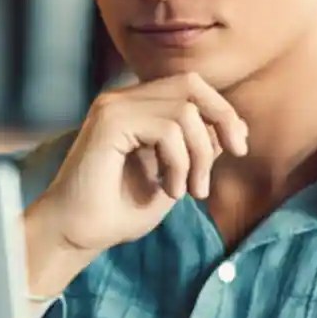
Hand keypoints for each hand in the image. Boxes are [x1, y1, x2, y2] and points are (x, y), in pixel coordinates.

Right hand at [25, 72, 246, 295]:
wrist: (77, 234)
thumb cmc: (119, 210)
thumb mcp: (174, 175)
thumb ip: (197, 149)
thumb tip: (233, 127)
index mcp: (136, 106)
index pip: (190, 85)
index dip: (222, 110)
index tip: (239, 146)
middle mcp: (122, 99)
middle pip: (190, 83)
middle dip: (223, 117)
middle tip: (237, 152)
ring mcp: (113, 107)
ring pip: (184, 111)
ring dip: (199, 156)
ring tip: (189, 191)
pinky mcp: (109, 122)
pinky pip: (167, 129)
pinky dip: (180, 163)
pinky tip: (170, 190)